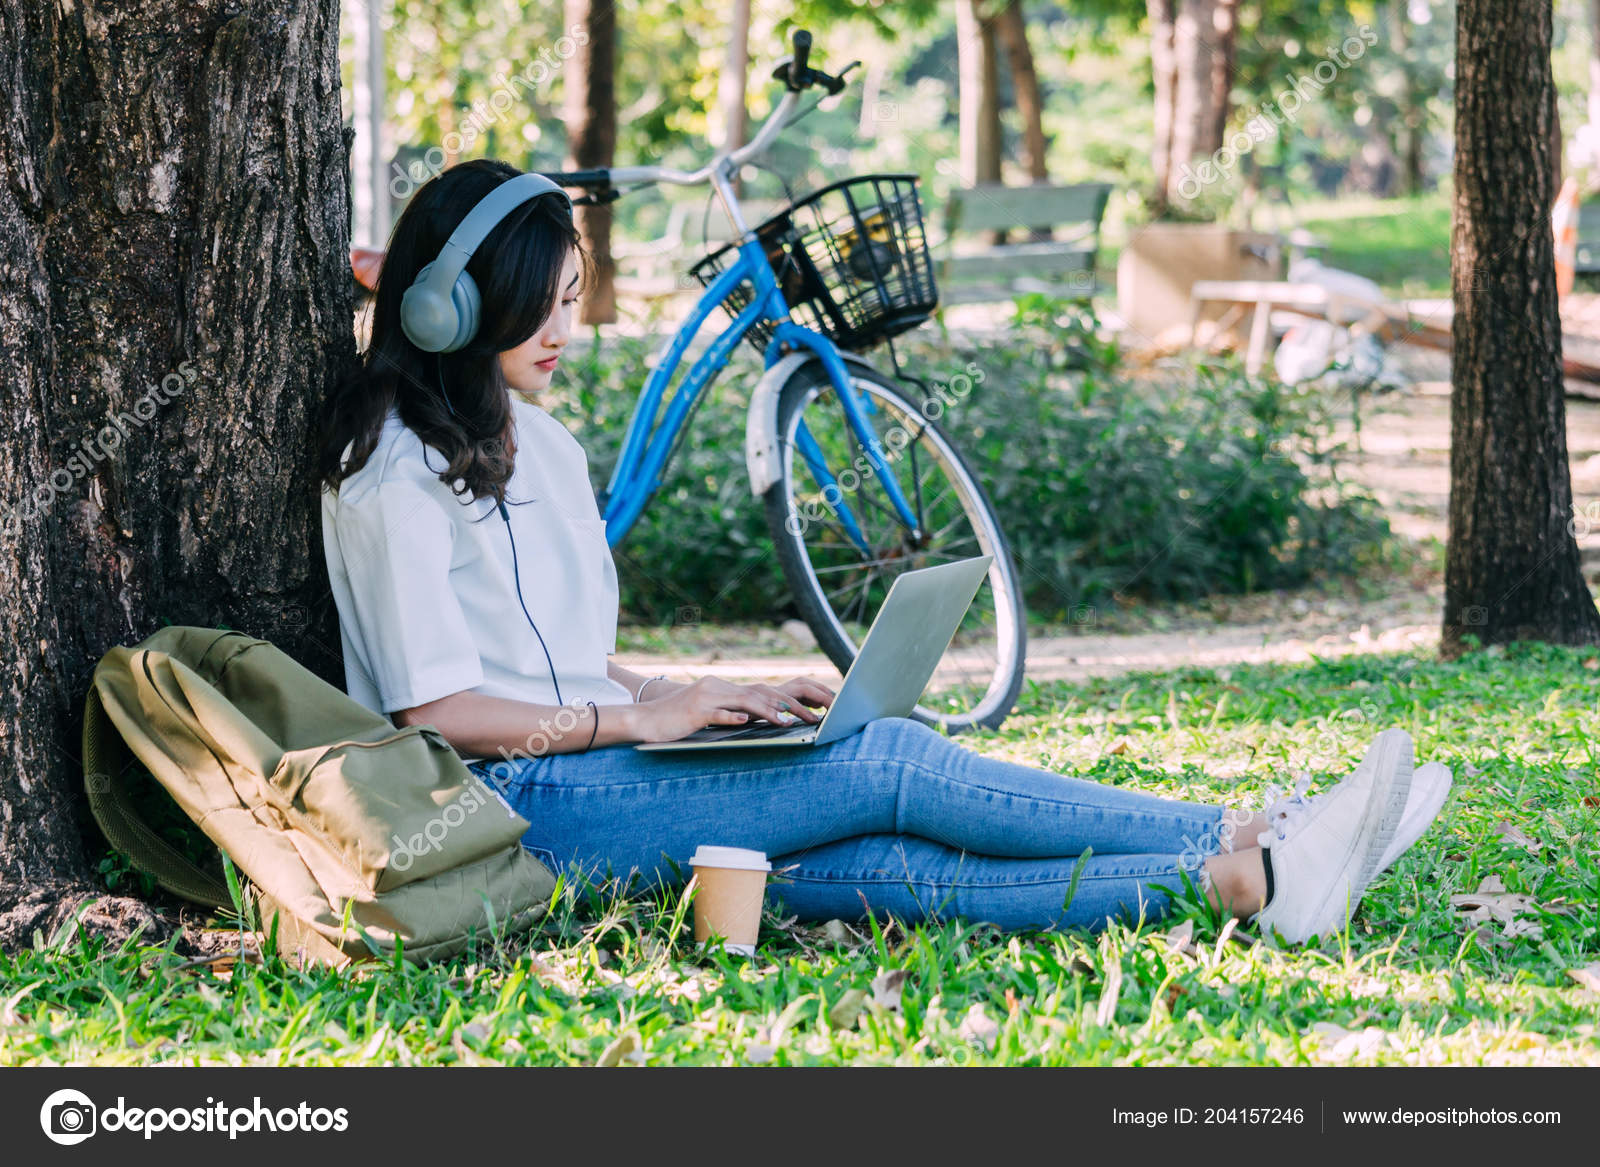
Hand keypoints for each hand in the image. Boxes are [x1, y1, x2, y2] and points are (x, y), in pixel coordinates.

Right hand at [625, 676, 832, 742]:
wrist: (643, 721)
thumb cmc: (675, 722)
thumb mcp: (706, 715)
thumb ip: (728, 713)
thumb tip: (752, 718)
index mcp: (721, 688)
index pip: (760, 692)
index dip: (786, 701)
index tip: (807, 711)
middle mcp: (716, 688)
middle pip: (759, 694)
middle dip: (788, 706)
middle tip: (812, 717)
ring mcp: (705, 698)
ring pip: (744, 702)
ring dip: (770, 712)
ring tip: (790, 722)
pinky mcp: (694, 712)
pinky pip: (718, 714)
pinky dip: (733, 717)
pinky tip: (747, 722)